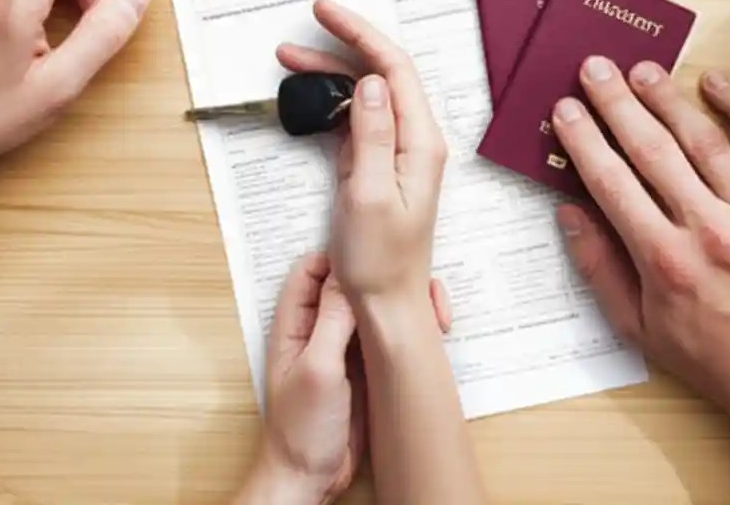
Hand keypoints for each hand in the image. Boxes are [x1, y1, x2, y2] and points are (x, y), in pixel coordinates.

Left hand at [243, 253, 451, 504]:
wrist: (311, 477)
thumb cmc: (301, 429)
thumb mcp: (317, 369)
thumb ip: (331, 320)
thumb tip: (349, 274)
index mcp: (295, 323)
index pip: (312, 268)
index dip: (340, 254)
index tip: (374, 253)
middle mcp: (320, 328)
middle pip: (352, 282)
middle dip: (384, 275)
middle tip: (416, 281)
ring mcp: (346, 346)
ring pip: (377, 306)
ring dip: (404, 301)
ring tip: (434, 310)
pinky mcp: (369, 365)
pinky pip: (390, 334)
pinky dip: (412, 326)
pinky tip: (433, 330)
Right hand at [276, 0, 448, 305]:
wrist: (386, 302)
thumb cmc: (380, 260)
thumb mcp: (369, 195)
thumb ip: (371, 135)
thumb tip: (369, 84)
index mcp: (420, 142)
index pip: (394, 69)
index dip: (361, 33)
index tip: (325, 12)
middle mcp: (413, 140)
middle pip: (381, 74)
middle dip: (341, 47)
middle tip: (298, 32)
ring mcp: (396, 151)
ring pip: (365, 96)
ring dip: (330, 75)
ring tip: (287, 60)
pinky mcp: (377, 165)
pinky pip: (356, 121)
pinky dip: (330, 104)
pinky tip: (305, 97)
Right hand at [551, 60, 729, 504]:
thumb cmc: (716, 358)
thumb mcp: (639, 328)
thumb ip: (600, 268)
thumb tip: (571, 215)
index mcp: (663, 260)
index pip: (611, 182)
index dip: (584, 140)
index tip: (566, 109)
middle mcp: (707, 228)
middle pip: (651, 149)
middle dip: (617, 103)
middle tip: (594, 68)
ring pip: (704, 139)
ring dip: (668, 98)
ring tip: (642, 68)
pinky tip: (716, 83)